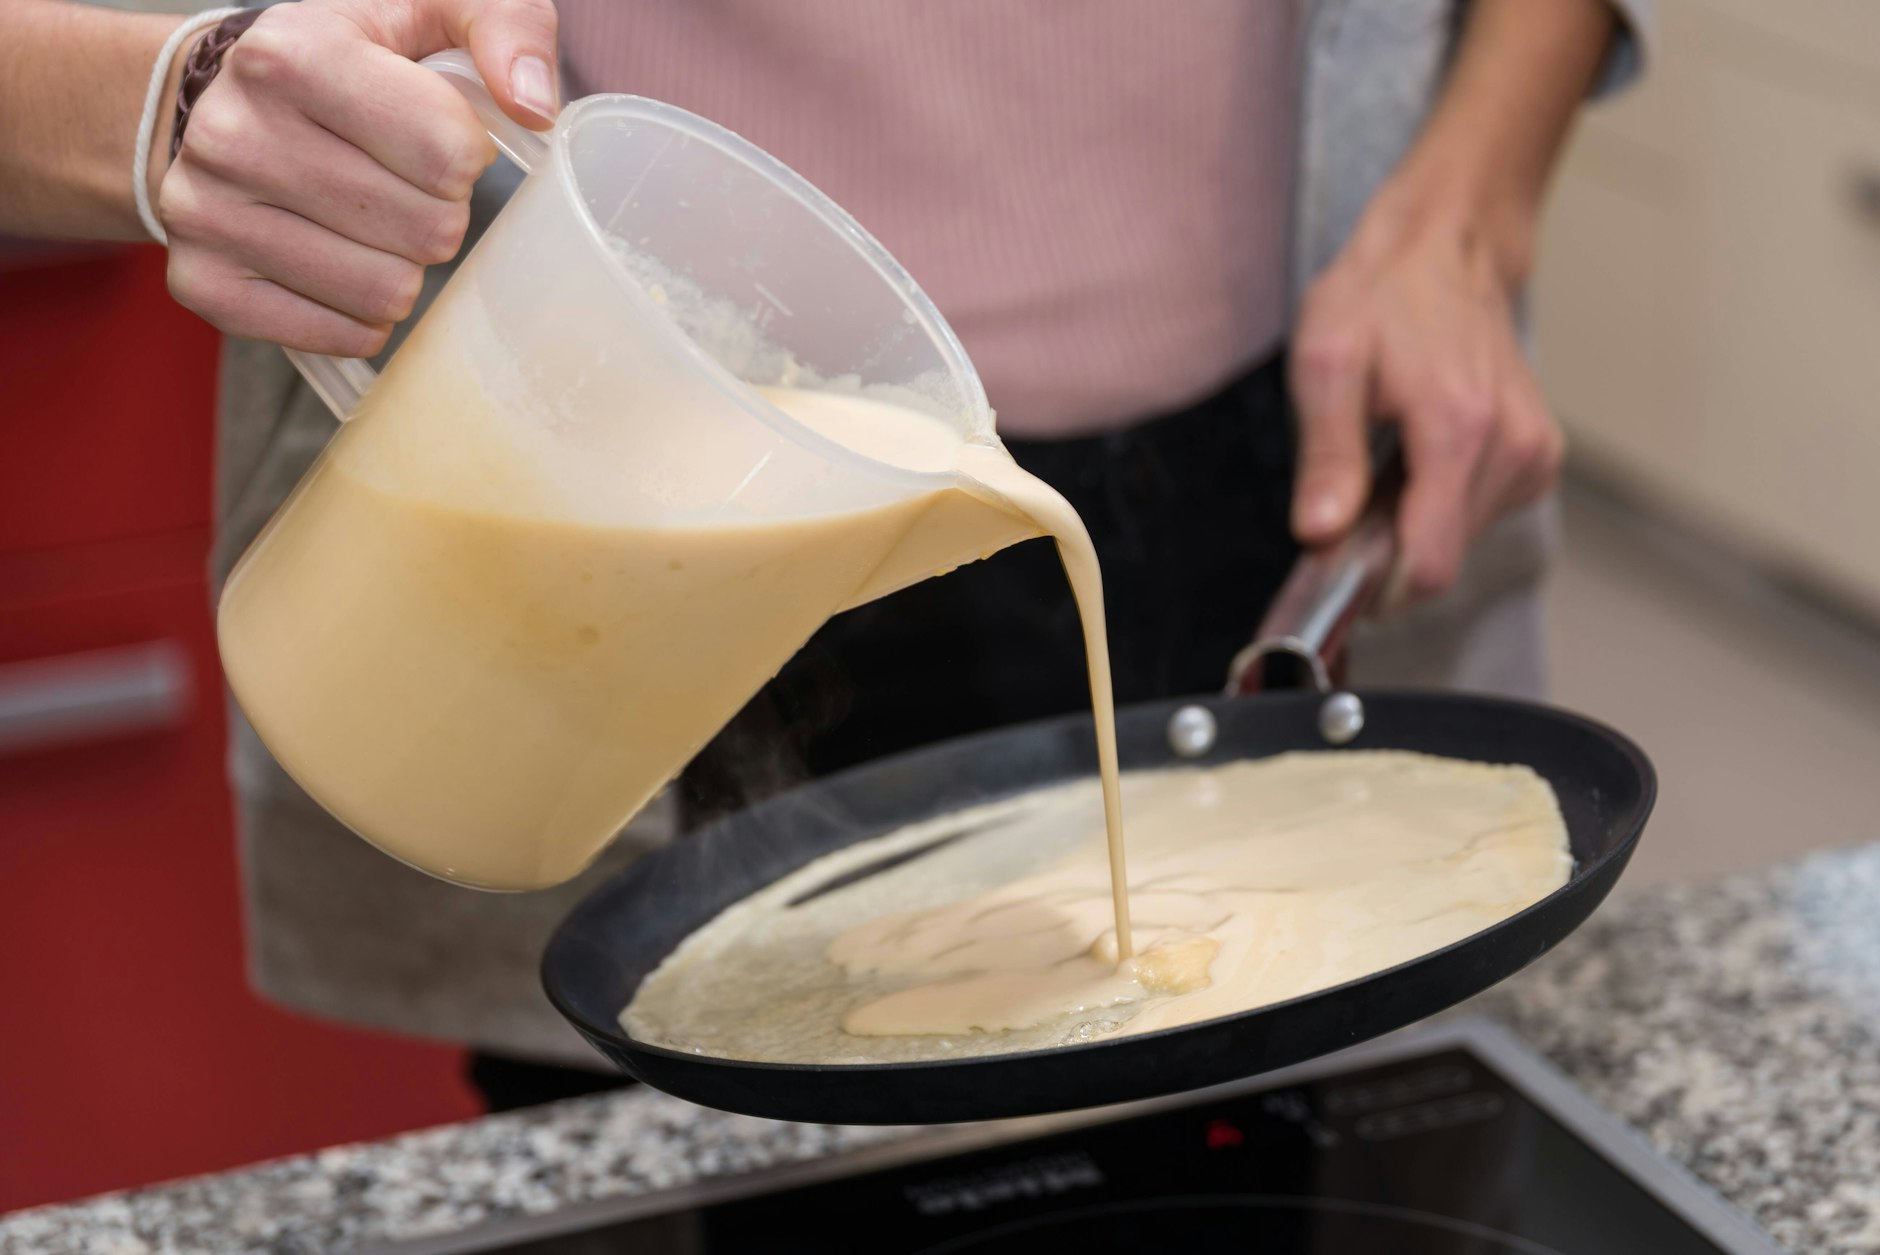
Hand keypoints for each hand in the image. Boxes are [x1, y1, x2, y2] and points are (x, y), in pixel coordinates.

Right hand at [159, 0, 559, 356]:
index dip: (464, 156)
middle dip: (437, 213)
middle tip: (402, 186)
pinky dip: (360, 314)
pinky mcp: (202, 283)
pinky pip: (341, 336)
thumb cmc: (343, 62)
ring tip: (369, 223)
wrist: (209, 103)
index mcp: (292, 54)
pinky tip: (338, 262)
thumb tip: (535, 106)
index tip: (436, 138)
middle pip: (428, 231)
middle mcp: (233, 133)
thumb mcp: (424, 12)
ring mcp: (206, 213)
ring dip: (402, 267)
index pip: (449, 154)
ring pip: (388, 293)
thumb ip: (505, 27)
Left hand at [1288, 182, 1563, 608]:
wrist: (1445, 248)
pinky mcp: (1540, 456)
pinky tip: (1422, 453)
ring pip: (1460, 541)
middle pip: (1440, 557)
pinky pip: (1481, 514)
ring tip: (1389, 456)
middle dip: (1389, 544)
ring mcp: (1535, 453)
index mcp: (1460, 431)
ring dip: (1414, 520)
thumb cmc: (1380, 298)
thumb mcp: (1326, 363)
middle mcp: (1513, 447)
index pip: (1428, 565)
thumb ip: (1326, 456)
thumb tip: (1320, 535)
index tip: (1337, 565)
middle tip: (1352, 489)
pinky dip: (1442, 500)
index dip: (1375, 585)